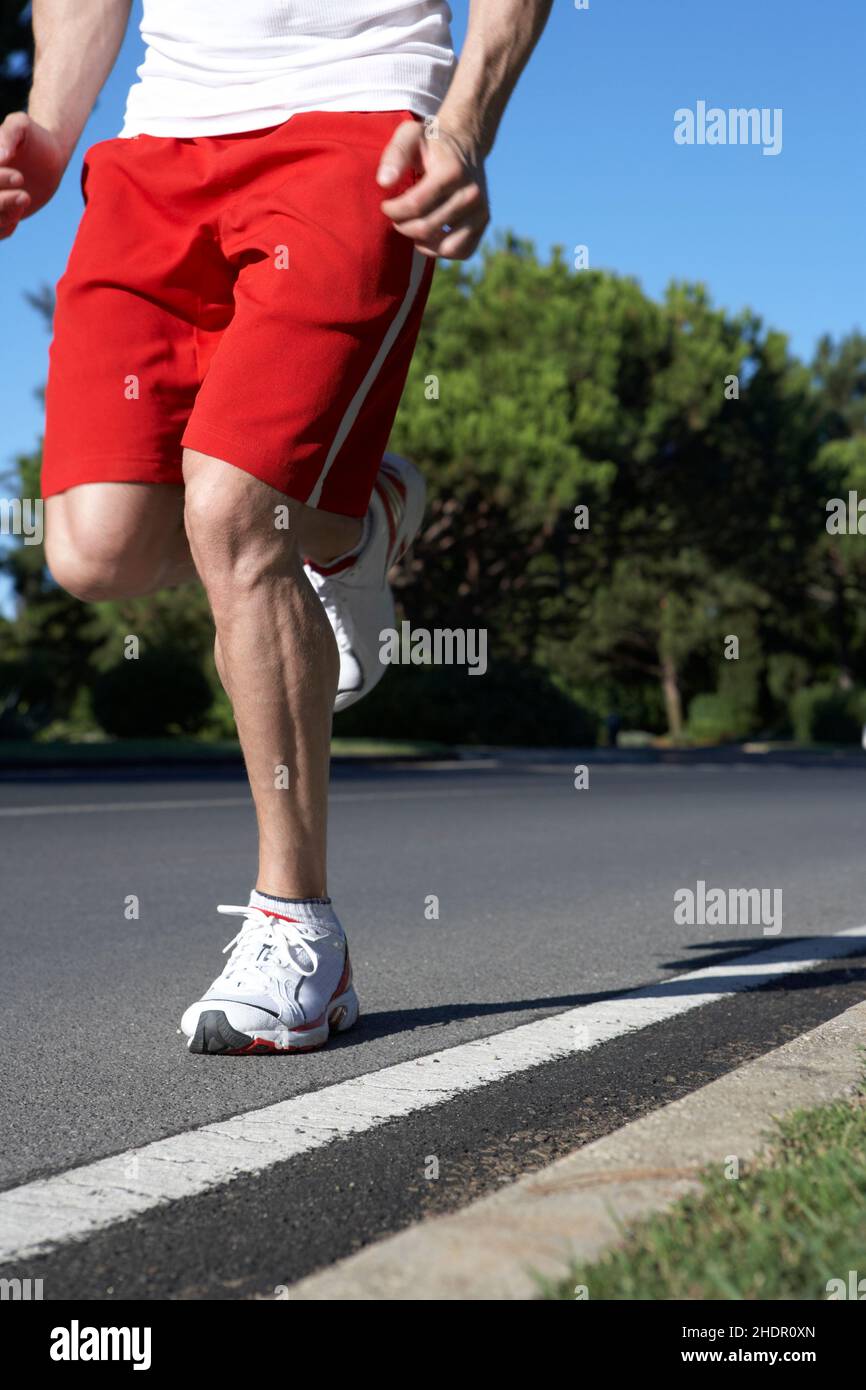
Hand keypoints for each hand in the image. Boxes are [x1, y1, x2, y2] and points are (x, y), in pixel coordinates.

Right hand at [0, 112, 67, 240]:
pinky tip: (18, 213)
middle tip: (25, 194)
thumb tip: (2, 156)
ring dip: (4, 216)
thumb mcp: (21, 126)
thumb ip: (9, 134)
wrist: (48, 157)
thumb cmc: (33, 137)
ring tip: (24, 198)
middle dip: (1, 201)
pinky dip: (6, 227)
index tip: (19, 177)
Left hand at [377, 118, 488, 260]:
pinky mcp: (484, 222)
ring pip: (445, 247)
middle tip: (396, 216)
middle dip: (403, 226)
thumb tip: (383, 182)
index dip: (393, 211)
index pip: (415, 206)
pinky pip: (462, 251)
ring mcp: (481, 210)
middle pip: (427, 228)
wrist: (464, 142)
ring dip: (422, 243)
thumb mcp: (410, 136)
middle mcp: (471, 193)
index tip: (386, 205)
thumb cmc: (430, 142)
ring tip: (412, 227)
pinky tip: (430, 237)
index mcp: (452, 172)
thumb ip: (395, 155)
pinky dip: (442, 250)